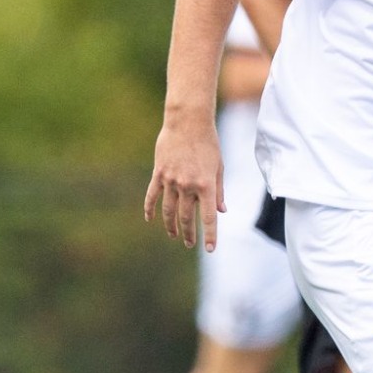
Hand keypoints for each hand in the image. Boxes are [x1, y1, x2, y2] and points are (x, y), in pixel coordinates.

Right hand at [144, 120, 223, 249]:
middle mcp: (188, 186)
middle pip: (186, 217)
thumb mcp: (219, 167)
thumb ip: (219, 190)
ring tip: (174, 235)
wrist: (188, 122)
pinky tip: (150, 219)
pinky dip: (150, 209)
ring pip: (169, 211)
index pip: (208, 218)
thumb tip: (221, 211)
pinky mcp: (159, 173)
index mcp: (206, 185)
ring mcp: (171, 180)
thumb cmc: (209, 143)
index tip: (209, 250)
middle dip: (189, 233)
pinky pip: (152, 196)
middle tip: (190, 243)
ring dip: (171, 226)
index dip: (209, 235)